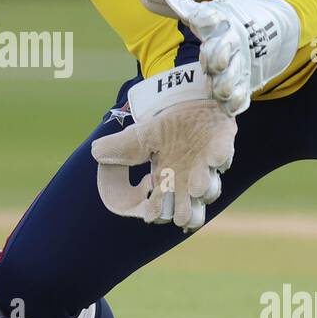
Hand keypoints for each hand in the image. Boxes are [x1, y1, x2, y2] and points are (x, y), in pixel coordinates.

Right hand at [91, 65, 235, 231]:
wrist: (193, 102)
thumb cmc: (169, 126)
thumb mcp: (140, 137)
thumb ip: (120, 148)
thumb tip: (94, 152)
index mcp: (166, 182)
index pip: (162, 209)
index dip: (158, 212)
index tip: (151, 211)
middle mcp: (187, 180)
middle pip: (189, 212)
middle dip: (185, 212)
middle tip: (181, 215)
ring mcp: (206, 166)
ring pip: (209, 190)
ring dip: (203, 188)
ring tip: (197, 186)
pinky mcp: (221, 147)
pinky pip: (222, 157)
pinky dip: (219, 159)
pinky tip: (215, 158)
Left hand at [140, 0, 301, 116]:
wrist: (268, 27)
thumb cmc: (224, 21)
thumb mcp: (202, 12)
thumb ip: (174, 6)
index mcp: (220, 22)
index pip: (211, 17)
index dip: (208, 19)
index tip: (207, 21)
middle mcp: (231, 42)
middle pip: (225, 48)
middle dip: (218, 56)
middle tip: (212, 64)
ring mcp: (240, 62)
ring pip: (234, 74)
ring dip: (226, 83)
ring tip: (218, 90)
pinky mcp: (245, 82)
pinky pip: (243, 94)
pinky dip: (236, 102)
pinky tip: (228, 107)